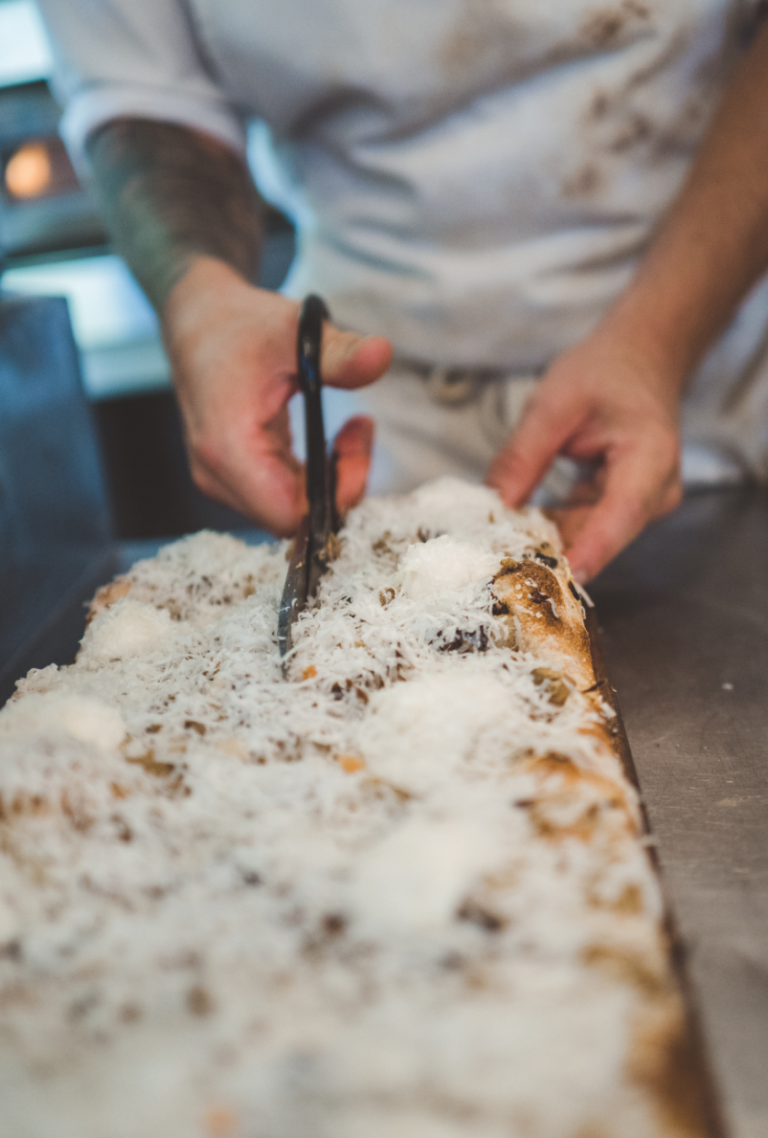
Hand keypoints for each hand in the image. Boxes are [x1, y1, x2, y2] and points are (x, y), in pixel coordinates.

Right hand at [162, 258, 392, 535]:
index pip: (289, 514)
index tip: (356, 440)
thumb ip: (340, 354)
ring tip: (348, 430)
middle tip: (358, 430)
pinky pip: (283, 498)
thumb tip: (382, 354)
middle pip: (293, 519)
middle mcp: (218, 476)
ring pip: (291, 513)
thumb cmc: (240, 326)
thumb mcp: (297, 332)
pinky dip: (314, 477)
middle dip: (339, 483)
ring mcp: (222, 482)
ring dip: (329, 479)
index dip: (334, 494)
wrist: (196, 321)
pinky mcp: (233, 479)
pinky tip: (329, 440)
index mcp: (228, 447)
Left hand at [485, 327, 682, 581]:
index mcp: (651, 458)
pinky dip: (552, 528)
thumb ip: (522, 456)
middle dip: (551, 550)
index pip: (622, 512)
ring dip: (546, 540)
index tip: (560, 576)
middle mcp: (655, 492)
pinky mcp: (624, 509)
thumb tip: (491, 506)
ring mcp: (642, 505)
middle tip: (496, 561)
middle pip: (601, 534)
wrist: (641, 358)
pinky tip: (518, 527)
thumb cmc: (604, 371)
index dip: (592, 548)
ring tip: (498, 541)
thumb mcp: (553, 404)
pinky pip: (584, 529)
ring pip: (588, 537)